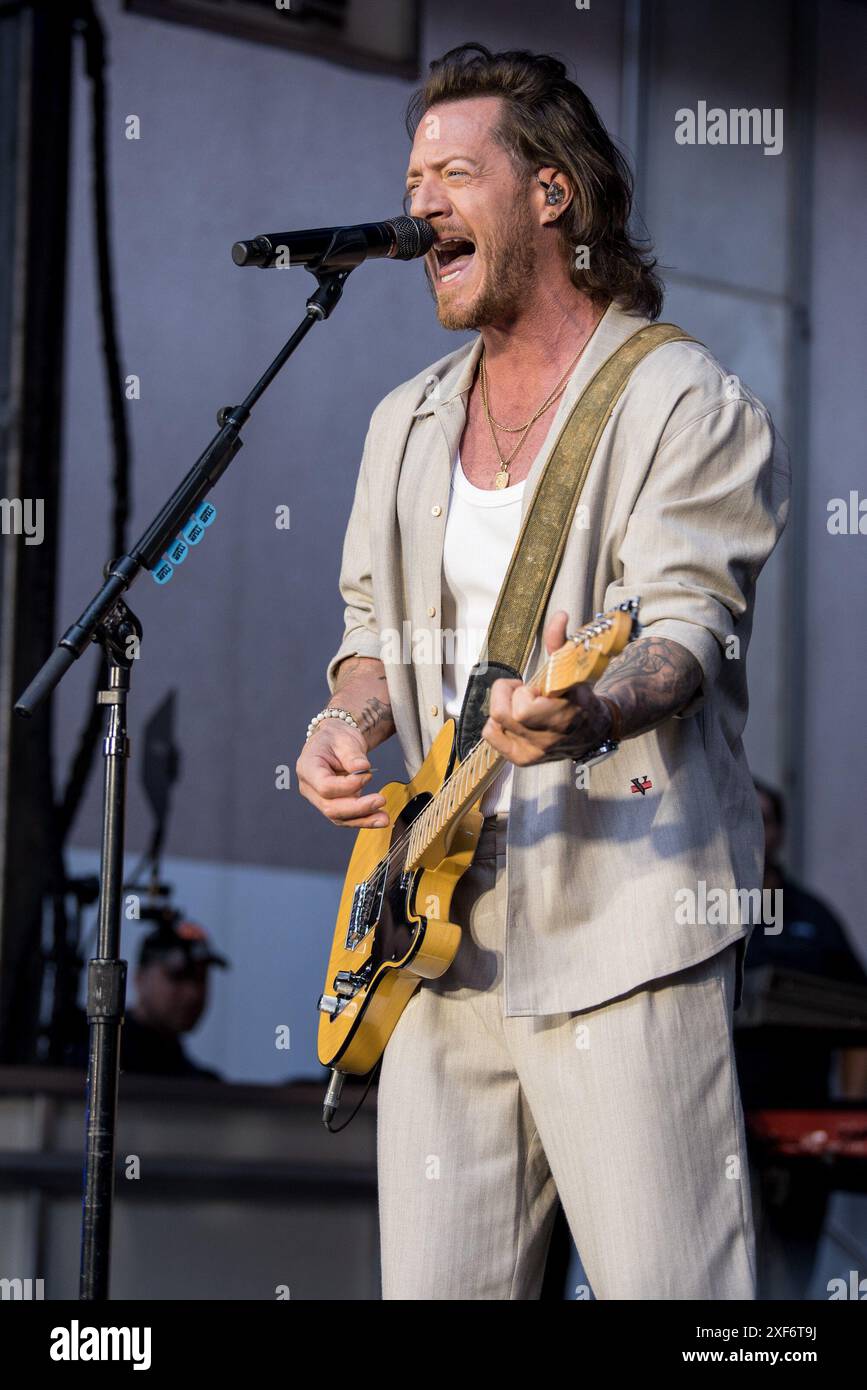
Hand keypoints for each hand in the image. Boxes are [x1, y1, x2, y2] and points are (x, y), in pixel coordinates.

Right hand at [296, 721, 389, 827]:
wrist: (335, 742)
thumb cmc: (335, 738)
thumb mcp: (343, 738)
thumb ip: (352, 754)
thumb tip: (362, 768)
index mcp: (308, 768)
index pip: (324, 786)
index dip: (347, 786)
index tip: (367, 776)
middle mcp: (309, 788)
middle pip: (330, 807)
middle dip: (357, 807)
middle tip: (380, 800)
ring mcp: (319, 799)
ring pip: (338, 817)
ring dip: (363, 819)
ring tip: (384, 818)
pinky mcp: (332, 805)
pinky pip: (346, 818)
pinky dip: (364, 820)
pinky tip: (379, 819)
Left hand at [481, 611, 611, 766]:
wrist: (592, 730)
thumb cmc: (581, 697)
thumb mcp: (573, 669)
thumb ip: (560, 643)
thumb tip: (559, 616)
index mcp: (561, 719)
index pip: (522, 709)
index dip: (524, 692)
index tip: (537, 687)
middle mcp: (544, 741)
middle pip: (501, 713)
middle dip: (509, 695)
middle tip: (525, 691)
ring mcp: (531, 753)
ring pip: (494, 723)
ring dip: (504, 708)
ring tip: (522, 704)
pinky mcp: (520, 759)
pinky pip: (491, 735)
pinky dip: (496, 723)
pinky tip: (514, 717)